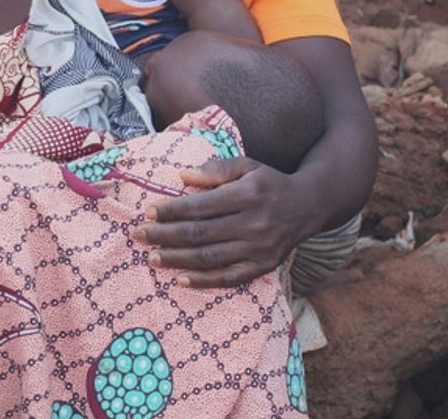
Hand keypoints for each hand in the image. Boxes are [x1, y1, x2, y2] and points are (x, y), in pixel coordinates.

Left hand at [134, 157, 315, 287]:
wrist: (308, 206)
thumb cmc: (268, 183)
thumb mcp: (247, 166)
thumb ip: (217, 169)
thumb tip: (184, 176)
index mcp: (248, 195)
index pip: (202, 206)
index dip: (172, 211)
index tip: (148, 212)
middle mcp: (255, 224)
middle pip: (201, 234)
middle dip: (165, 236)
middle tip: (139, 236)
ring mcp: (260, 249)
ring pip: (211, 258)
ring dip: (177, 260)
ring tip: (152, 258)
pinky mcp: (263, 267)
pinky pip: (230, 279)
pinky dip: (204, 281)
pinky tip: (180, 279)